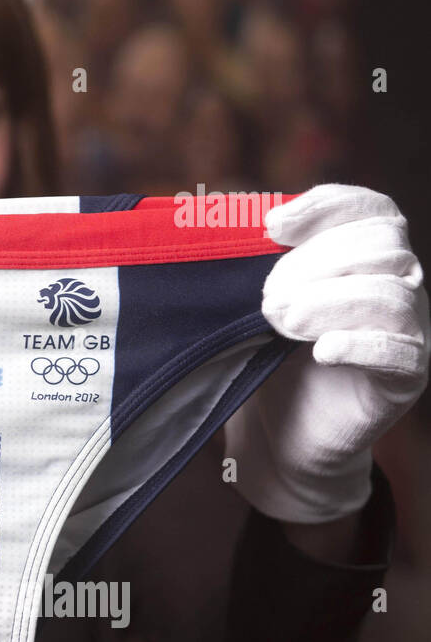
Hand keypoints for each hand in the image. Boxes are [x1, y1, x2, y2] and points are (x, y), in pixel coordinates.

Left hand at [224, 184, 429, 522]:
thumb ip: (255, 259)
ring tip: (282, 324)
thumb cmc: (265, 357)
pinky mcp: (405, 379)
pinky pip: (401, 351)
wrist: (278, 435)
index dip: (326, 206)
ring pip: (392, 294)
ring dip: (329, 302)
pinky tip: (321, 352)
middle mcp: (399, 287)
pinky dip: (359, 345)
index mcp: (366, 257)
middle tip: (266, 299)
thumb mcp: (255, 301)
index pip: (371, 209)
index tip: (272, 226)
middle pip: (382, 246)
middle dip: (316, 263)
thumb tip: (232, 215)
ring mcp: (409, 332)